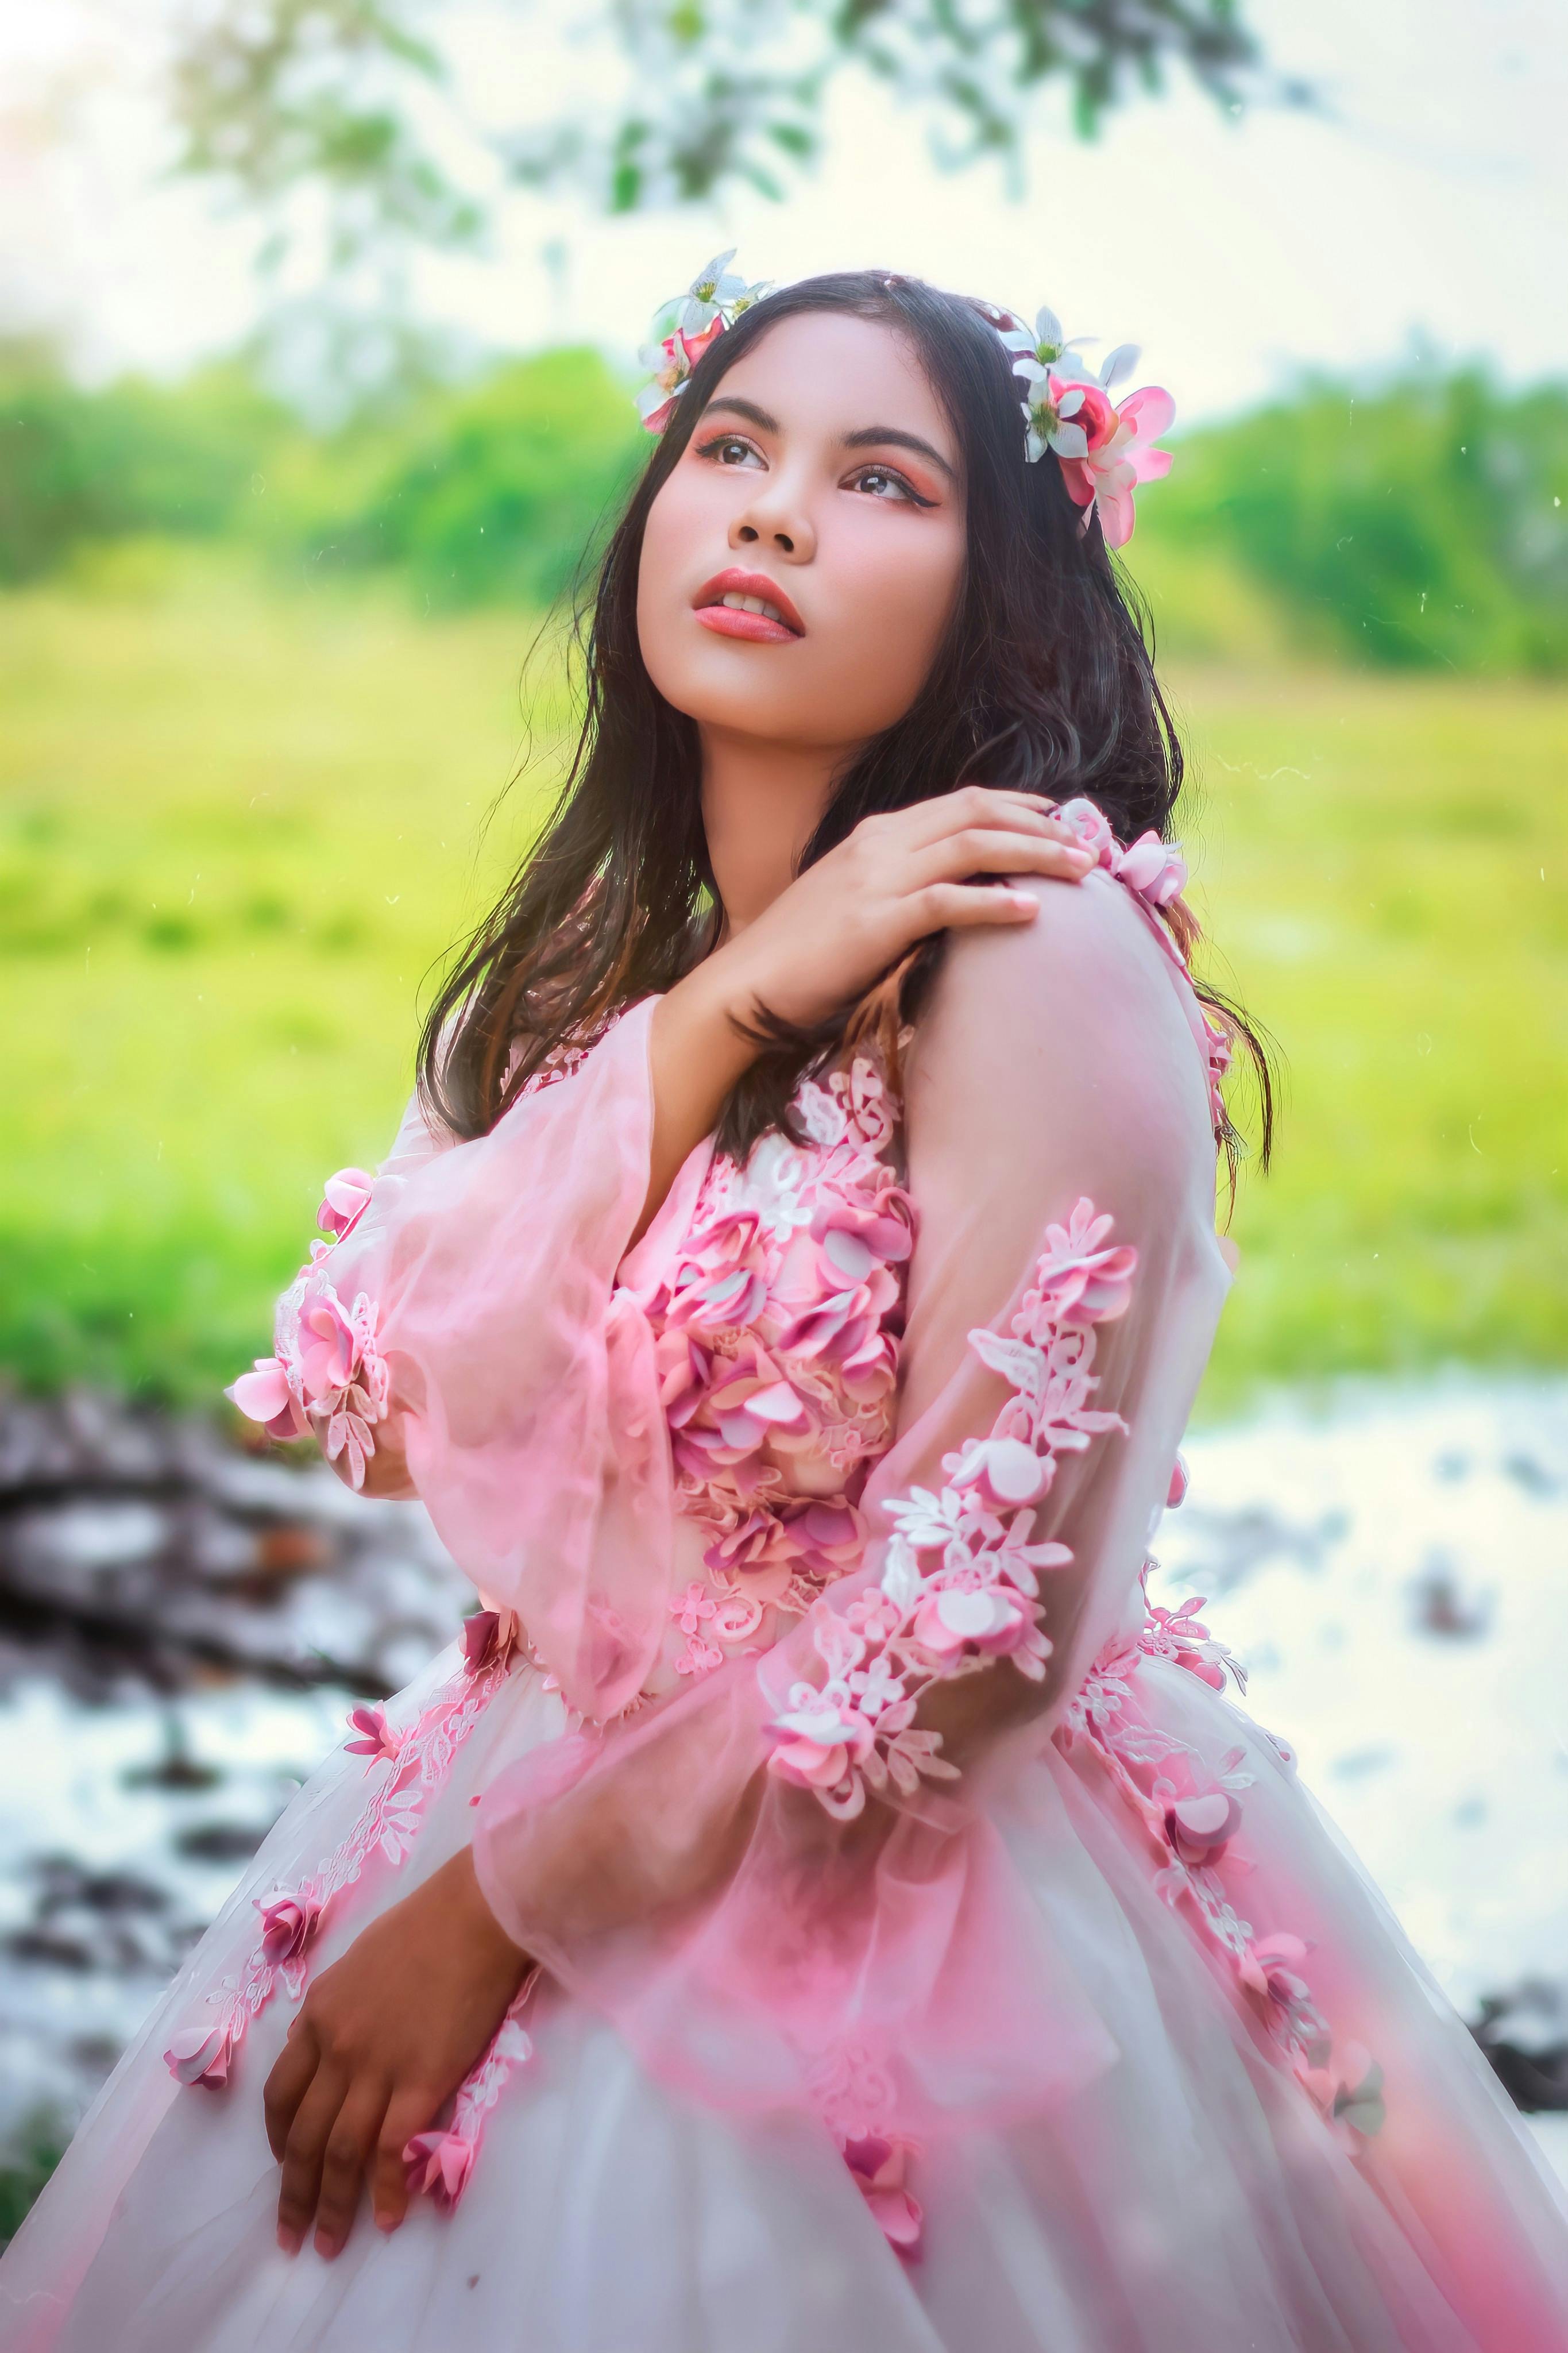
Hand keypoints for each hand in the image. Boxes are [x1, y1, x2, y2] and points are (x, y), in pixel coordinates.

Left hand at [262, 1847, 530, 2257]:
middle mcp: (337, 2046)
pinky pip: (391, 2148)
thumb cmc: (427, 1925)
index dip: (278, 2139)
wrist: (477, 1914)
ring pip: (340, 2151)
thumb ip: (339, 2009)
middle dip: (293, 2194)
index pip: (281, 2093)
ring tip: (329, 2244)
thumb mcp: (360, 1962)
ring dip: (331, 2205)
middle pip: (303, 2136)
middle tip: (290, 2237)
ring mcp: (377, 2066)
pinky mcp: (422, 2080)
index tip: (285, 2166)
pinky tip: (388, 2218)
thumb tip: (330, 2042)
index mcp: (319, 2014)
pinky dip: (386, 2188)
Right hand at [633, 788, 1090, 1245]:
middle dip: (1040, 824)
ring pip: (972, 847)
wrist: (744, 987)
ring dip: (1034, 854)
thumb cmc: (800, 958)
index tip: (1061, 821)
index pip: (961, 802)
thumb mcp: (854, 905)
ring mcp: (876, 880)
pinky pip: (947, 902)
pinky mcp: (875, 922)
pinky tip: (1032, 912)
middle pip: (977, 812)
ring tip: (1080, 870)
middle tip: (1089, 845)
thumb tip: (954, 898)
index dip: (1018, 806)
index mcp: (876, 836)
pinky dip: (995, 903)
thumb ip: (900, 890)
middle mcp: (879, 845)